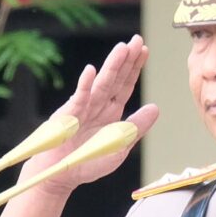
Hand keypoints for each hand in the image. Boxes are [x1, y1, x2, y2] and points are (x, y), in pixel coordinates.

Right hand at [21, 37, 158, 190]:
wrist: (60, 176)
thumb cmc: (87, 163)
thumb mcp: (119, 146)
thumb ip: (136, 128)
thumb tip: (155, 108)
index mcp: (110, 113)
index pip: (125, 86)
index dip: (134, 68)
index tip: (144, 50)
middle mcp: (97, 106)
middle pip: (115, 79)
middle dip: (126, 60)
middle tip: (137, 40)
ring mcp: (83, 109)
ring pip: (100, 84)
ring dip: (111, 66)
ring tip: (122, 49)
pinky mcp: (68, 116)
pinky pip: (78, 99)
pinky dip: (84, 85)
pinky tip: (91, 71)